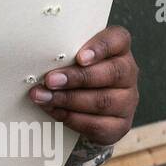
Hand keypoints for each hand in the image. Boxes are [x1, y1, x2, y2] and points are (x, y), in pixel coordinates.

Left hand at [27, 25, 137, 145]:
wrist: (84, 109)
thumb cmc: (73, 72)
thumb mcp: (71, 57)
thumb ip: (64, 54)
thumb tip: (38, 58)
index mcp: (118, 49)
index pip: (118, 40)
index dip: (100, 48)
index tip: (79, 57)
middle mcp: (128, 73)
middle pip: (112, 73)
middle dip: (77, 78)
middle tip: (50, 80)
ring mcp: (127, 100)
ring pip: (103, 101)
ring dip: (68, 99)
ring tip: (43, 96)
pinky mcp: (120, 125)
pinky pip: (98, 124)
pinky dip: (72, 118)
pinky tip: (54, 111)